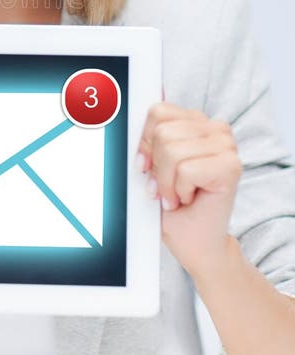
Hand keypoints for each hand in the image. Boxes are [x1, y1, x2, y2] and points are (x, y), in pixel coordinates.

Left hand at [136, 101, 241, 277]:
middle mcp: (215, 129)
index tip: (145, 165)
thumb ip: (147, 140)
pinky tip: (189, 198)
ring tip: (178, 194)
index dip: (145, 141)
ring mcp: (226, 146)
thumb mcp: (153, 165)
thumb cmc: (174, 205)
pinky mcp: (231, 166)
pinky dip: (180, 190)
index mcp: (195, 121)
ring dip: (168, 182)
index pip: (158, 112)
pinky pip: (186, 170)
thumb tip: (124, 118)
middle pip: (163, 132)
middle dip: (157, 167)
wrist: (194, 242)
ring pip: (172, 151)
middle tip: (166, 187)